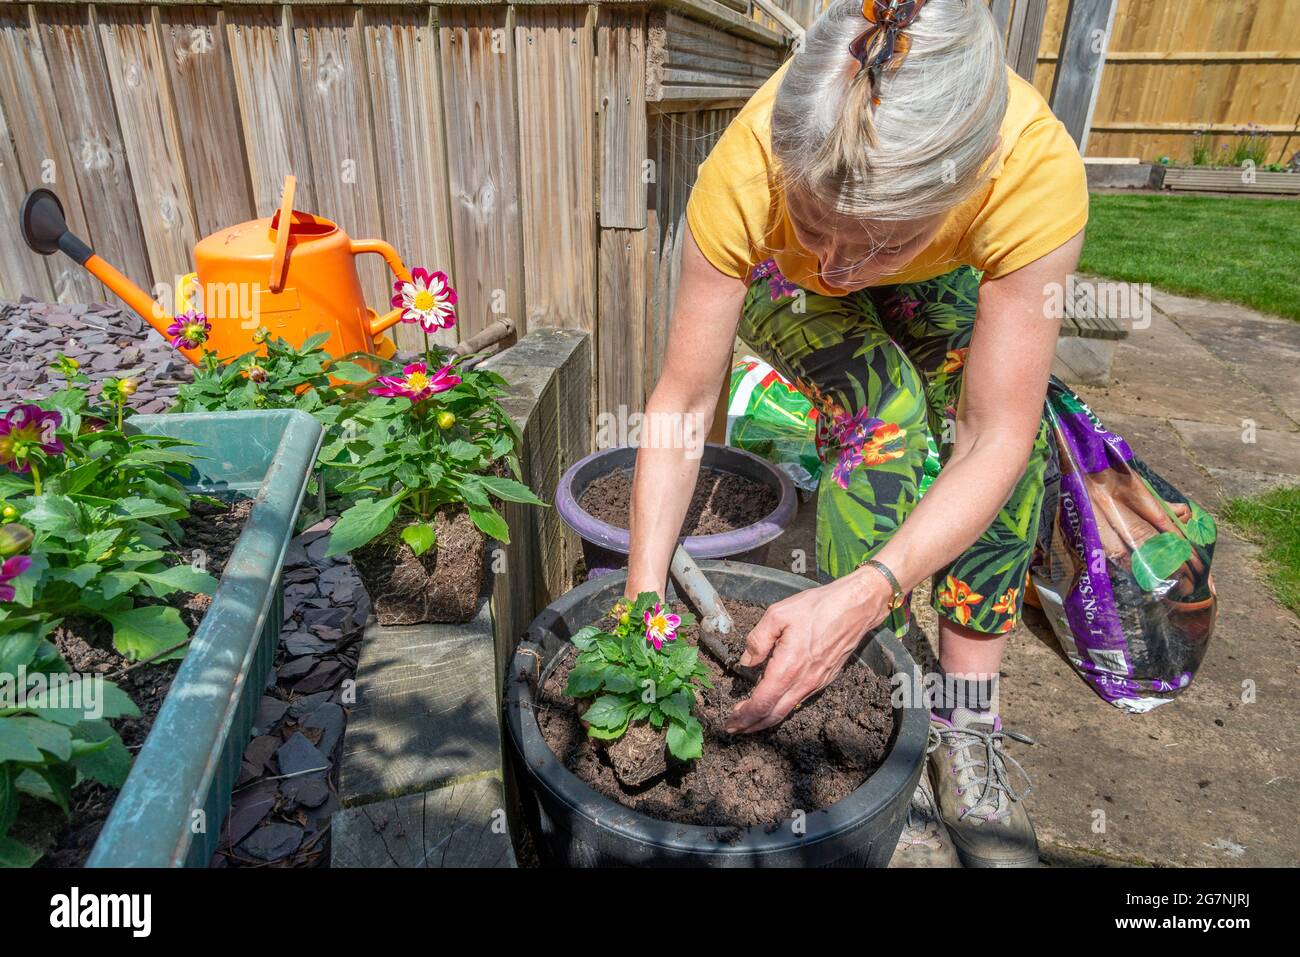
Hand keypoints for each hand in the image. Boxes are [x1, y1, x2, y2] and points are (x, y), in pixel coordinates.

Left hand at [725, 570, 892, 733]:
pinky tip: (774, 703)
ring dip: (766, 719)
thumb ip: (758, 640)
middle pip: (774, 714)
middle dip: (751, 725)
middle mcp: (803, 681)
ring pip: (787, 710)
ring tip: (749, 720)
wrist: (856, 608)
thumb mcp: (778, 614)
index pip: (762, 702)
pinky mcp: (825, 679)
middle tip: (734, 729)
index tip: (730, 722)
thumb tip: (746, 661)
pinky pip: (799, 700)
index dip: (744, 716)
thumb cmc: (819, 608)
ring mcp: (816, 682)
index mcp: (788, 667)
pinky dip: (782, 708)